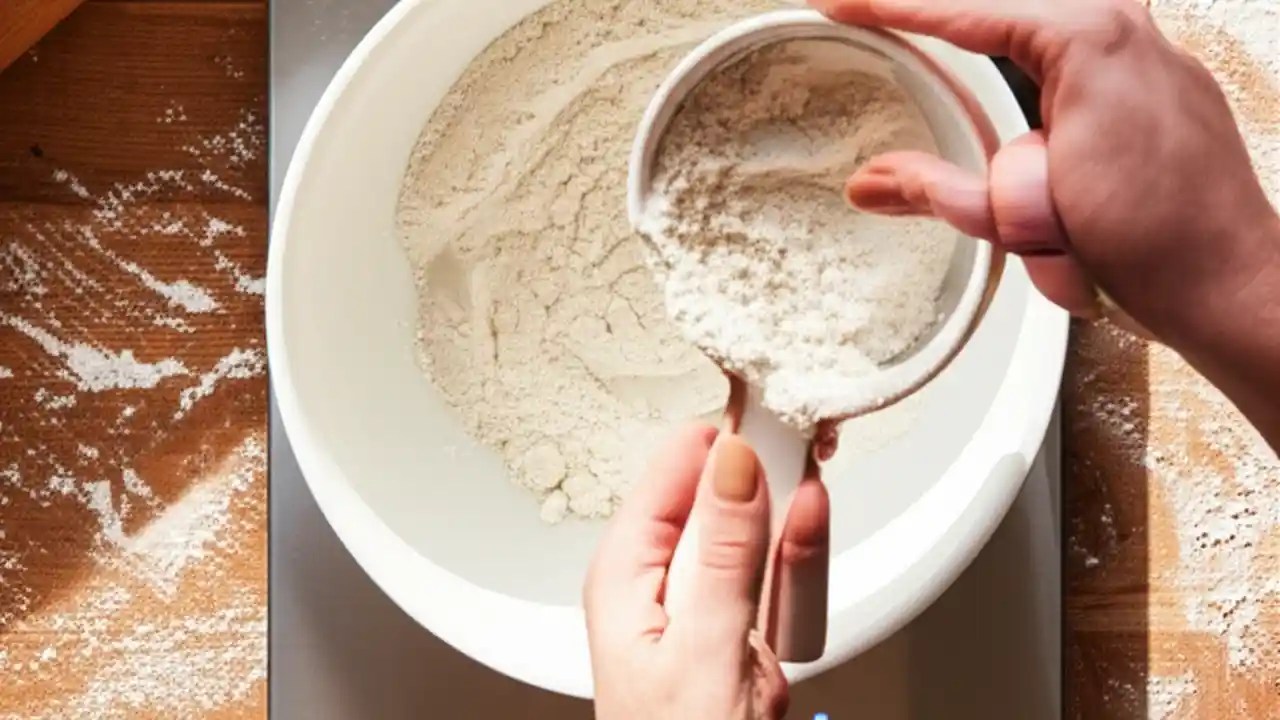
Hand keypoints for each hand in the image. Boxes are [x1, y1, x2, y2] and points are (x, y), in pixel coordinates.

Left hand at [585, 426, 829, 719]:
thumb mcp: (704, 649)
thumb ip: (726, 553)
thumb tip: (735, 462)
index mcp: (627, 566)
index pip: (680, 462)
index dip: (735, 433)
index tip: (786, 417)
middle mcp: (660, 574)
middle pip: (724, 490)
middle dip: (771, 481)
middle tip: (812, 459)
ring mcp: (703, 600)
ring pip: (756, 530)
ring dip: (788, 533)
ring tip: (806, 519)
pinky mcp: (735, 624)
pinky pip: (773, 577)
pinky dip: (795, 573)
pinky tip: (802, 559)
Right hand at [818, 0, 1279, 346]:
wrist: (1234, 288)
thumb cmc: (1151, 252)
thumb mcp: (1019, 220)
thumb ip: (935, 190)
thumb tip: (868, 182)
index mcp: (1092, 45)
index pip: (969, 10)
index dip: (896, 6)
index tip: (845, 4)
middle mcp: (1132, 35)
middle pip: (1014, 0)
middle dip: (949, 8)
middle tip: (887, 13)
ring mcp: (1158, 58)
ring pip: (1059, 13)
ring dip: (998, 24)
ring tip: (941, 34)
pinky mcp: (1167, 88)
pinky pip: (1094, 42)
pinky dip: (1044, 44)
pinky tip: (1025, 64)